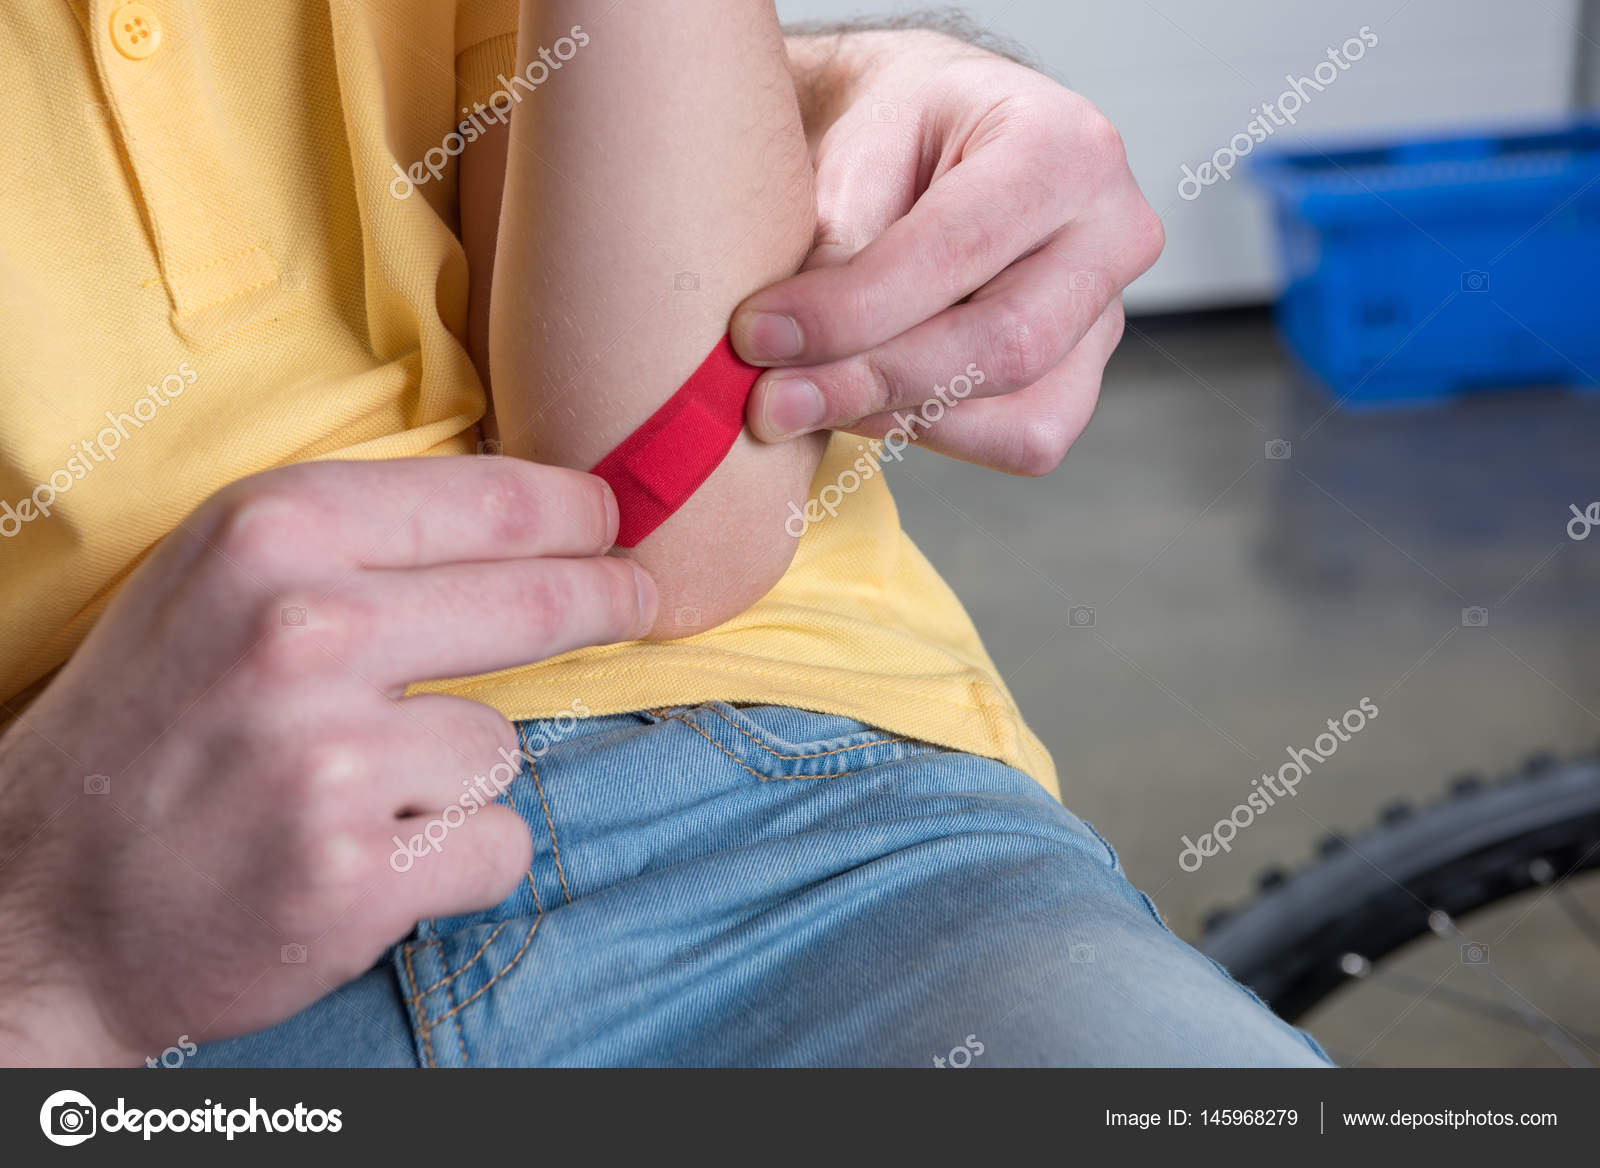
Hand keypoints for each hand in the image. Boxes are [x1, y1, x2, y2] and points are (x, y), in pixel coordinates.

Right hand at [0, 457, 654, 1064]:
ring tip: (354, 793)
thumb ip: (359, 540)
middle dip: (608, 600)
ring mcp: (329, 759)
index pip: (496, 500)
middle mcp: (303, 630)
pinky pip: (495, 846)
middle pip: (540, 606)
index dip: (580, 513)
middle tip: (638, 599)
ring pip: (502, 745)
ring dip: (456, 774)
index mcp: (272, 532)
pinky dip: (451, 862)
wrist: (37, 902)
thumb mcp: (220, 580)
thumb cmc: (151, 727)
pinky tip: (365, 860)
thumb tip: (532, 509)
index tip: (614, 521)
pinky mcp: (353, 876)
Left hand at [734, 30, 1163, 473]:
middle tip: (769, 401)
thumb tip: (788, 350)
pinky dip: (931, 434)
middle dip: (872, 382)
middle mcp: (1113, 233)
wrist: (935, 142)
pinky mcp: (1082, 378)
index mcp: (1067, 147)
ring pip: (1018, 417)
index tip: (757, 336)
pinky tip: (865, 401)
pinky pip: (1019, 441)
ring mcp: (1108, 316)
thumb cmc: (897, 133)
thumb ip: (838, 243)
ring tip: (805, 395)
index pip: (956, 250)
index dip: (849, 310)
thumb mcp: (856, 150)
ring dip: (895, 419)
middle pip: (1004, 346)